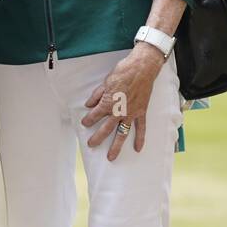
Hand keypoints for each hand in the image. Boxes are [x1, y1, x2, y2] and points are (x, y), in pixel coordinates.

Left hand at [81, 44, 164, 159]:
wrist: (142, 68)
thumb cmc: (123, 72)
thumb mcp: (105, 82)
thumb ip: (97, 95)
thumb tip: (89, 104)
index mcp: (108, 103)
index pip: (95, 115)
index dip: (88, 120)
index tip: (84, 123)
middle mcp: (118, 111)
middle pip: (106, 129)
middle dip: (97, 138)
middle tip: (91, 145)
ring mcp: (131, 113)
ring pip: (122, 133)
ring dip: (116, 146)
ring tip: (111, 157)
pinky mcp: (141, 112)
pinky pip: (141, 128)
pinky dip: (140, 138)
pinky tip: (137, 149)